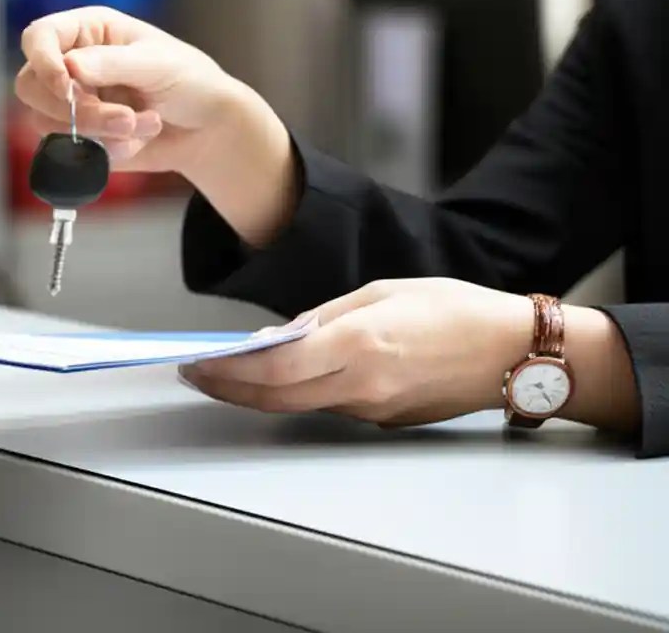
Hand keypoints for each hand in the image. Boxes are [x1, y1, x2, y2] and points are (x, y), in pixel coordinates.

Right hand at [16, 6, 273, 173]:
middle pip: (32, 86)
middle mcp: (70, 65)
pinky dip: (104, 151)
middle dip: (77, 109)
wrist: (206, 128)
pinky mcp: (77, 139)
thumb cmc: (188, 80)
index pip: (38, 38)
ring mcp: (70, 104)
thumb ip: (112, 63)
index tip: (67, 87)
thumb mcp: (156, 64)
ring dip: (97, 131)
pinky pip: (68, 151)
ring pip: (46, 122)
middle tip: (124, 118)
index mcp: (87, 31)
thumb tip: (69, 65)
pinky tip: (137, 142)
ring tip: (142, 126)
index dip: (43, 61)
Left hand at [179, 279, 536, 426]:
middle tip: (198, 375)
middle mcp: (363, 385)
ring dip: (260, 393)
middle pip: (276, 399)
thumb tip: (276, 339)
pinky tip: (285, 378)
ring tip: (230, 372)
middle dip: (229, 389)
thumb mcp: (383, 292)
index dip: (228, 371)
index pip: (275, 370)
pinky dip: (299, 394)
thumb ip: (324, 317)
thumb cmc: (456, 309)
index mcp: (360, 345)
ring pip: (300, 406)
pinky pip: (330, 407)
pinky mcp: (385, 421)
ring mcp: (374, 409)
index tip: (198, 362)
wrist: (513, 352)